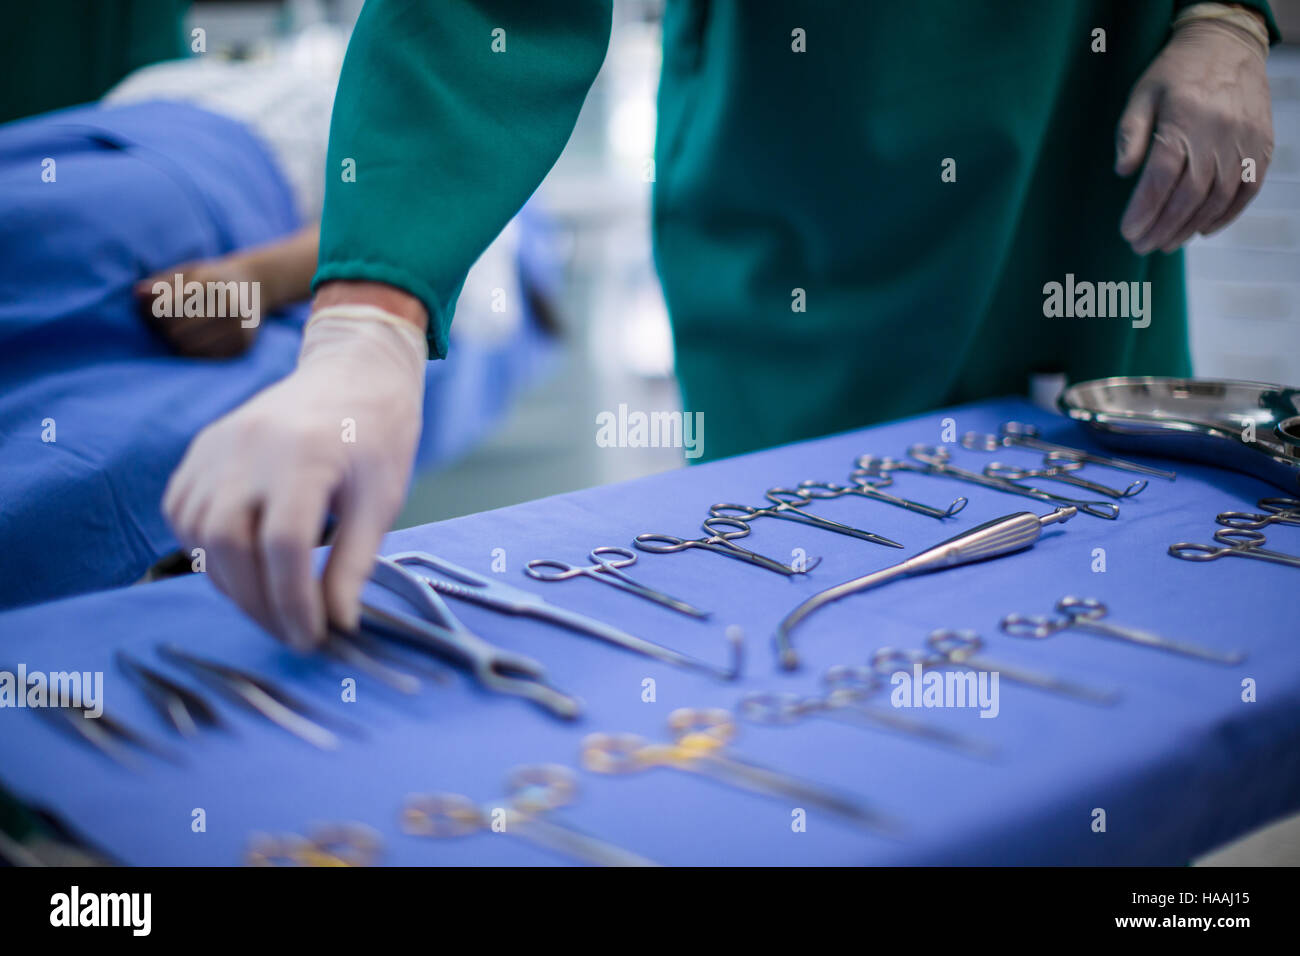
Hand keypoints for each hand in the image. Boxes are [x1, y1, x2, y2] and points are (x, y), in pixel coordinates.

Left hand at [135, 255, 262, 357]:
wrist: (256, 286)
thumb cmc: (212, 278)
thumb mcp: (188, 272)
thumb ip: (162, 283)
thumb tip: (137, 294)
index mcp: (212, 282)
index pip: (167, 308)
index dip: (152, 312)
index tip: (151, 310)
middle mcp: (229, 305)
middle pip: (176, 331)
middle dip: (165, 329)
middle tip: (166, 322)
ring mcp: (239, 327)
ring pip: (189, 347)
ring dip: (178, 342)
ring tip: (181, 330)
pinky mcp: (243, 345)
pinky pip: (205, 357)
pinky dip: (195, 350)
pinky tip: (198, 339)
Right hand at [163, 301, 427, 648]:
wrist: (353, 372)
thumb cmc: (378, 438)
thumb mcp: (382, 501)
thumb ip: (355, 564)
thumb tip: (337, 624)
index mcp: (304, 455)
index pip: (284, 546)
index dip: (294, 602)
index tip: (314, 637)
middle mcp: (248, 447)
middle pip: (230, 544)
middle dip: (258, 603)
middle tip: (292, 633)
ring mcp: (216, 446)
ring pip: (199, 534)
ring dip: (231, 584)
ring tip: (272, 607)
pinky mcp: (201, 450)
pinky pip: (184, 513)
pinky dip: (206, 552)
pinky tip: (242, 569)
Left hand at [1115, 15, 1271, 254]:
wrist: (1227, 44)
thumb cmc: (1175, 73)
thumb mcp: (1142, 93)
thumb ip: (1130, 133)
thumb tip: (1123, 173)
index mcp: (1184, 118)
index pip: (1162, 177)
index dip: (1144, 210)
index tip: (1128, 233)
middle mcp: (1218, 131)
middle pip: (1190, 194)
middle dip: (1163, 227)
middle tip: (1141, 246)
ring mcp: (1245, 139)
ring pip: (1219, 198)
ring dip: (1190, 227)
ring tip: (1166, 243)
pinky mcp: (1263, 145)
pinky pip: (1248, 190)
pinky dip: (1227, 215)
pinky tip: (1202, 230)